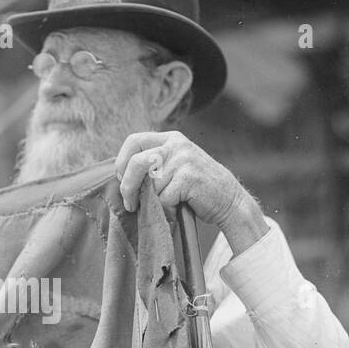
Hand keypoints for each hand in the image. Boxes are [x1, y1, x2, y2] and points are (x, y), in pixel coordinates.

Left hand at [115, 131, 251, 225]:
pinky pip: (163, 198)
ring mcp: (183, 160)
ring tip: (166, 204)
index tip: (121, 180)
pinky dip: (166, 208)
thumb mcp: (175, 165)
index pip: (133, 141)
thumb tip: (119, 176)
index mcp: (170, 138)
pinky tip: (179, 205)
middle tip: (130, 204)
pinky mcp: (188, 177)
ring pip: (150, 185)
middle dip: (127, 187)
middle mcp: (176, 145)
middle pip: (136, 163)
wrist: (229, 200)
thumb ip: (153, 164)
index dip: (121, 162)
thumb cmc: (196, 188)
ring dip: (153, 201)